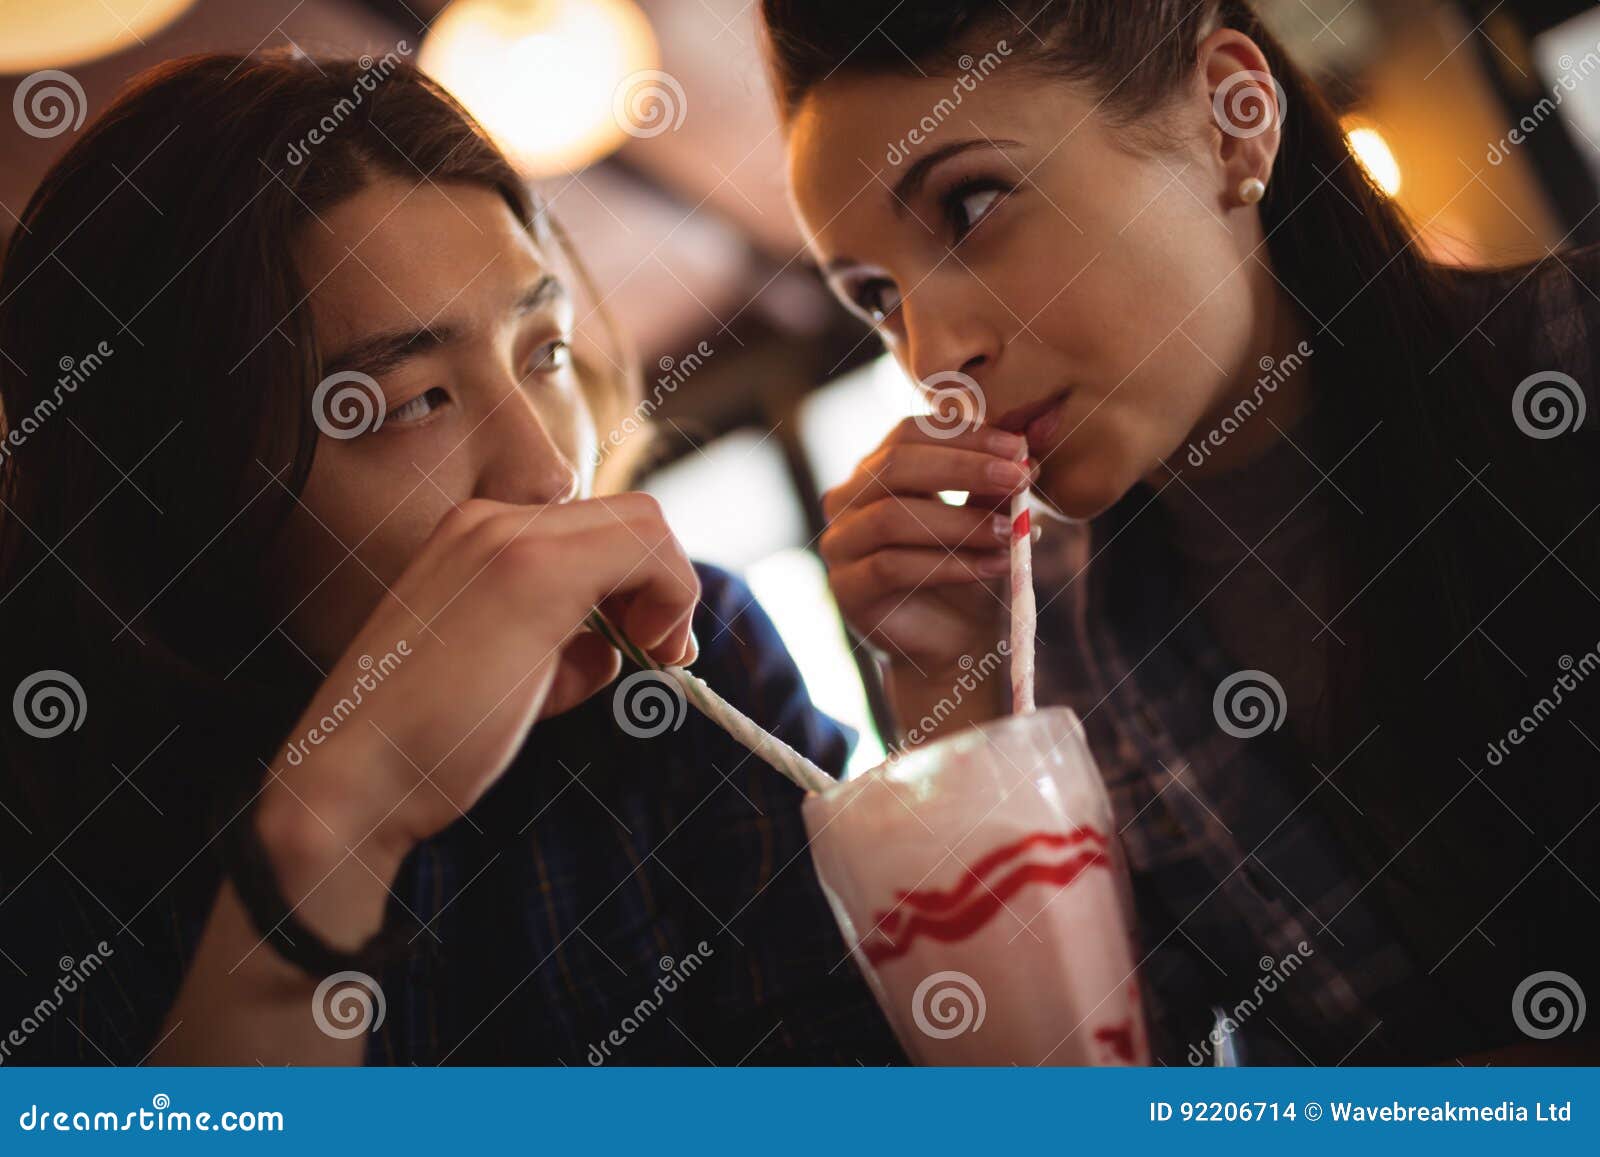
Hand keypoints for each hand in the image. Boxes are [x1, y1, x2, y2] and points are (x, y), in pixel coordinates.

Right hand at [261, 494, 699, 877]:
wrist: (354, 780)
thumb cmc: (425, 742)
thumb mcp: (508, 672)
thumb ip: (564, 642)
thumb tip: (622, 643)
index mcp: (476, 536)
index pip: (598, 529)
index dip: (642, 584)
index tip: (646, 646)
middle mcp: (490, 521)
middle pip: (633, 516)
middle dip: (667, 585)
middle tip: (662, 653)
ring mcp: (508, 538)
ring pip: (647, 524)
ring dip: (669, 596)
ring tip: (642, 661)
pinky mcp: (533, 571)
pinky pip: (647, 551)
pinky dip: (671, 601)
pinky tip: (641, 656)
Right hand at [820, 419, 1031, 680]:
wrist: (953, 646)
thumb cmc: (968, 571)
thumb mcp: (986, 518)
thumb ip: (997, 482)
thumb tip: (1037, 433)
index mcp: (875, 472)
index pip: (909, 433)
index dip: (964, 436)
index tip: (1020, 448)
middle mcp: (846, 501)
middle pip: (894, 466)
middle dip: (964, 468)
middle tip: (1019, 479)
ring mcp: (839, 545)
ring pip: (892, 517)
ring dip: (960, 521)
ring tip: (1011, 532)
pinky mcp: (847, 589)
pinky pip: (893, 567)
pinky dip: (950, 565)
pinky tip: (995, 566)